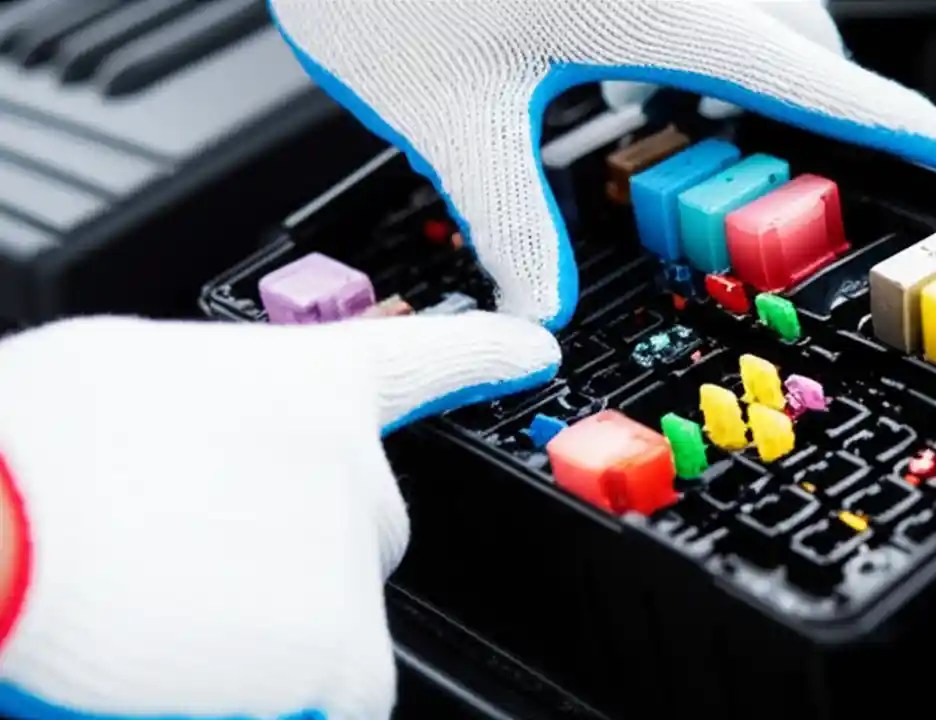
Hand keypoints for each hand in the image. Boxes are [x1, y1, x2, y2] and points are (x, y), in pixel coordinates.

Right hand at [0, 314, 558, 718]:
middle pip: (369, 533)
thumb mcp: (127, 388)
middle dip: (304, 562)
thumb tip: (211, 461)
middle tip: (197, 569)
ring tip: (164, 615)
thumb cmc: (32, 451)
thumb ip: (213, 423)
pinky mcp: (344, 653)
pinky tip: (187, 665)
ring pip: (337, 624)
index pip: (422, 359)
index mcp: (301, 385)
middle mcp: (353, 465)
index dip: (483, 355)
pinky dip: (275, 694)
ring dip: (270, 636)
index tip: (534, 352)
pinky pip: (333, 695)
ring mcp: (356, 561)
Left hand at [268, 0, 935, 329]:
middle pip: (788, 27)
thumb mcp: (451, 116)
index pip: (806, 75)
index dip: (883, 119)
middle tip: (798, 162)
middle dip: (810, 93)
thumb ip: (511, 219)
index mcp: (659, 7)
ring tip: (714, 122)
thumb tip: (538, 303)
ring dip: (750, 54)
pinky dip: (693, 26)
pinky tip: (635, 59)